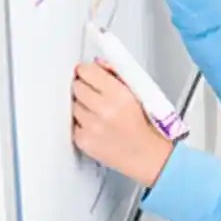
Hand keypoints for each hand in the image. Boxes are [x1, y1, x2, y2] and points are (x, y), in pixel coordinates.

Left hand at [72, 61, 173, 187]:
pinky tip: (96, 125)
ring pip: (73, 105)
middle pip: (77, 87)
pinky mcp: (83, 140)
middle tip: (94, 92)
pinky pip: (73, 123)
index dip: (86, 71)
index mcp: (120, 95)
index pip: (88, 72)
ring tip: (99, 111)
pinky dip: (82, 122)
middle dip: (84, 86)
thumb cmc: (147, 126)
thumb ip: (118, 75)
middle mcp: (104, 110)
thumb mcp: (141, 94)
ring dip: (82, 105)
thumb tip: (98, 64)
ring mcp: (91, 126)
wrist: (147, 156)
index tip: (87, 72)